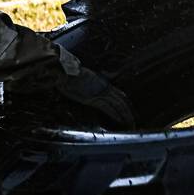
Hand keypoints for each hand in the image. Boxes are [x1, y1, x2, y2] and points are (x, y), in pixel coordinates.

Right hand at [5, 52, 135, 128]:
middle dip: (128, 110)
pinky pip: (111, 108)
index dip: (123, 101)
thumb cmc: (63, 73)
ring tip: (132, 124)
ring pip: (119, 104)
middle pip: (121, 99)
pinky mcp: (95, 97)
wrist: (59, 69)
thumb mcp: (74, 79)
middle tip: (134, 120)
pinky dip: (119, 115)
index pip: (115, 93)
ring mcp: (100, 91)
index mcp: (97, 81)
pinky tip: (124, 122)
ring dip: (127, 115)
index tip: (128, 109)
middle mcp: (102, 85)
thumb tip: (73, 91)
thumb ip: (77, 86)